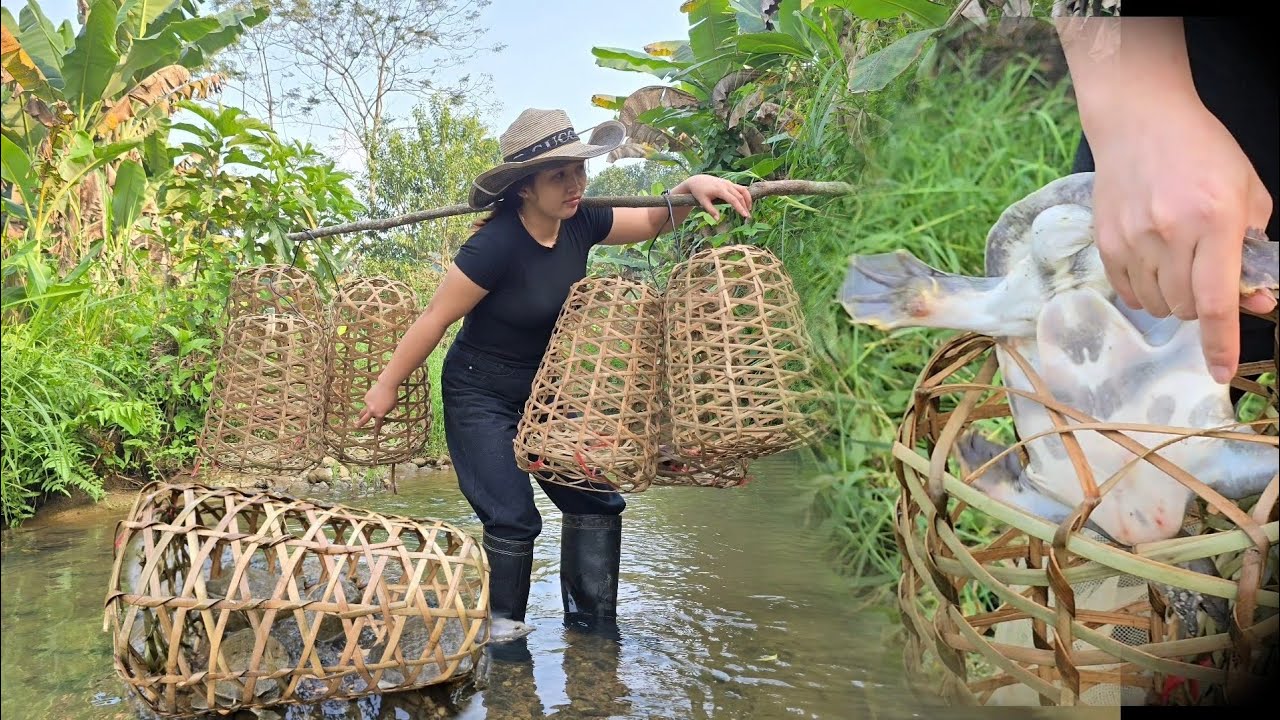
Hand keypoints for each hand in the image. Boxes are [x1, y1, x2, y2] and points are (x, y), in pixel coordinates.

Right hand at [355, 381, 398, 429]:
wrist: (387, 385)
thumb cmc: (392, 396)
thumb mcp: (391, 407)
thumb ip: (384, 412)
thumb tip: (378, 413)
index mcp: (380, 414)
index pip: (378, 424)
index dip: (376, 430)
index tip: (375, 435)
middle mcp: (373, 410)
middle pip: (364, 419)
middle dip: (360, 424)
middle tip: (356, 427)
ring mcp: (368, 404)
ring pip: (363, 411)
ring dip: (361, 415)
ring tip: (359, 417)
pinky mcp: (366, 398)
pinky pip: (368, 402)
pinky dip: (371, 401)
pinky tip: (375, 396)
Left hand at [680, 174, 752, 221]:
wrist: (697, 180)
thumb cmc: (699, 192)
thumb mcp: (703, 202)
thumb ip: (711, 211)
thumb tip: (717, 220)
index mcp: (720, 190)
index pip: (734, 200)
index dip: (740, 208)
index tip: (745, 216)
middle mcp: (726, 185)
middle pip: (740, 195)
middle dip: (746, 206)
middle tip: (749, 217)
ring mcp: (728, 183)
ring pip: (743, 190)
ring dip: (748, 199)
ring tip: (749, 209)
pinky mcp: (729, 182)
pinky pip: (740, 188)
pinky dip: (745, 194)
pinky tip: (746, 202)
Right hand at [1089, 101, 1274, 382]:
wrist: (1139, 121)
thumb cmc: (1202, 151)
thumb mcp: (1247, 193)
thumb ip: (1253, 250)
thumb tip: (1255, 301)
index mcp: (1214, 219)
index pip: (1217, 300)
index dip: (1222, 343)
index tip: (1222, 373)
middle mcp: (1170, 233)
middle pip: (1184, 308)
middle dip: (1200, 306)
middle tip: (1205, 277)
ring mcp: (1133, 238)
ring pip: (1155, 304)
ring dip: (1172, 299)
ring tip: (1178, 266)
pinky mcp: (1107, 240)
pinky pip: (1128, 291)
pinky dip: (1145, 291)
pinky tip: (1153, 266)